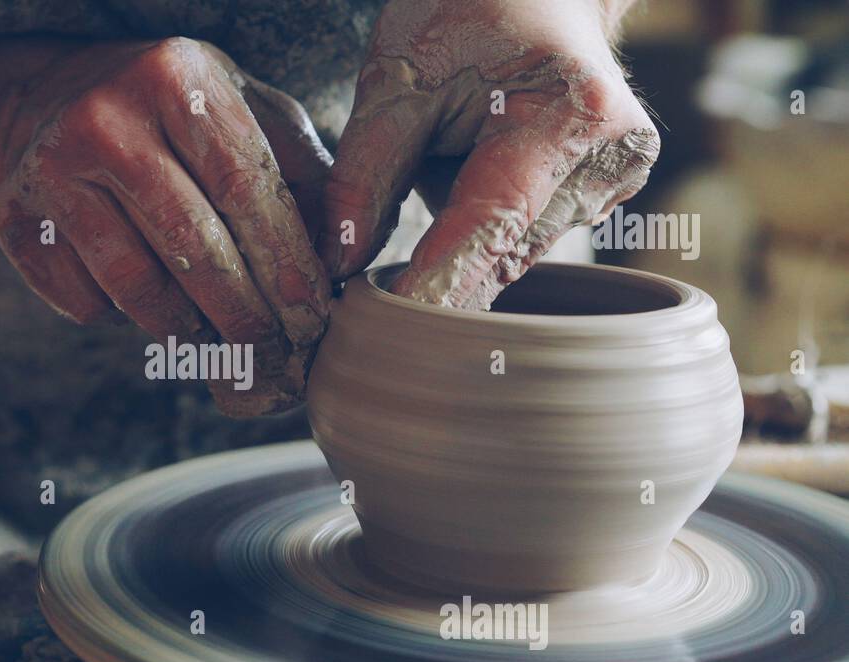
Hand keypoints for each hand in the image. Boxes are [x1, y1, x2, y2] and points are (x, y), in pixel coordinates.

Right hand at [0, 38, 332, 414]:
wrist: (43, 103)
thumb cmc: (172, 117)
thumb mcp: (244, 113)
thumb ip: (303, 175)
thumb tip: (344, 260)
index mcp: (178, 78)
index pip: (245, 189)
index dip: (284, 264)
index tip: (311, 318)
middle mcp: (107, 117)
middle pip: (192, 247)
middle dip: (244, 318)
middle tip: (273, 358)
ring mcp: (51, 168)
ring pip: (137, 287)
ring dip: (187, 328)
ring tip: (214, 336)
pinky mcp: (13, 218)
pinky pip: (88, 301)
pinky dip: (125, 318)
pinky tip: (145, 300)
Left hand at [317, 0, 658, 308]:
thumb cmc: (465, 16)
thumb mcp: (395, 82)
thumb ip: (363, 175)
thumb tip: (339, 266)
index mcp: (568, 114)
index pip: (488, 226)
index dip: (436, 286)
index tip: (391, 333)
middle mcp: (609, 156)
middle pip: (504, 253)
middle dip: (438, 282)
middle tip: (374, 316)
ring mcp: (617, 180)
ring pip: (514, 255)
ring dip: (462, 252)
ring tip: (425, 211)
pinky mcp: (607, 193)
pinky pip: (527, 240)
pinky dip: (484, 238)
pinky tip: (462, 200)